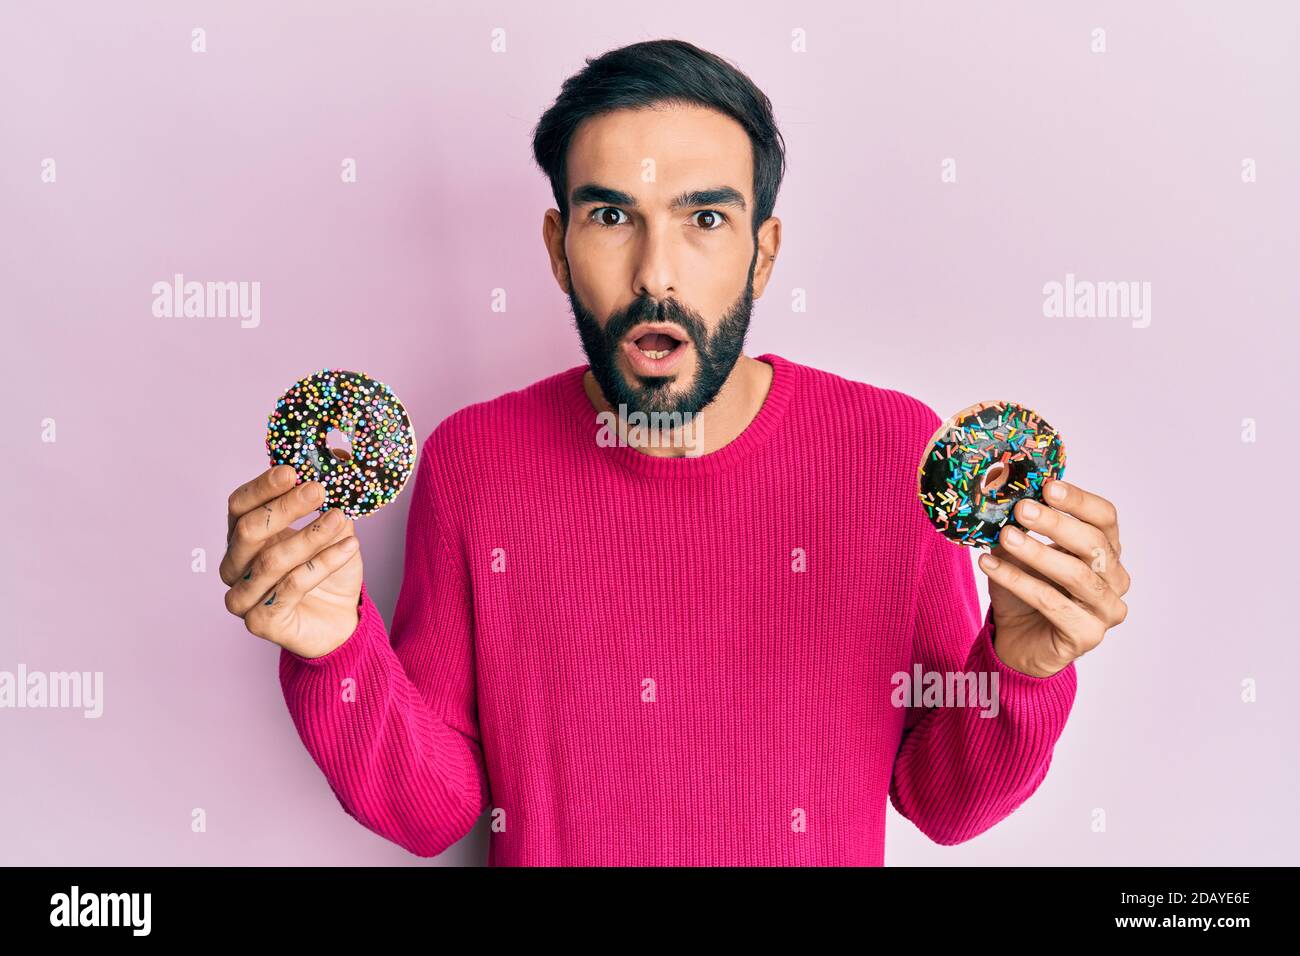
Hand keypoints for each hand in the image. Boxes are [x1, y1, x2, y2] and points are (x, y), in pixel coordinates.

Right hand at [220, 465, 363, 658]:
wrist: (341, 620)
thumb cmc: (328, 572)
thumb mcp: (331, 528)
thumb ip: (325, 500)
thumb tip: (336, 456)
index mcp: (242, 538)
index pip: (238, 505)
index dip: (262, 487)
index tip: (292, 471)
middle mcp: (234, 567)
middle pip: (248, 530)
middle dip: (286, 507)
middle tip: (319, 490)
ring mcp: (243, 597)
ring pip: (271, 559)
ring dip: (310, 535)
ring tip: (341, 518)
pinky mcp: (260, 622)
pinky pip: (291, 587)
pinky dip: (323, 563)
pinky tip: (350, 547)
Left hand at [977, 478, 1129, 677]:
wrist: (1017, 640)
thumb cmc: (1025, 590)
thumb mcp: (1022, 551)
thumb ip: (1023, 526)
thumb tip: (1004, 497)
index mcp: (1108, 551)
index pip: (1105, 518)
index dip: (1079, 501)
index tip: (1049, 486)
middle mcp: (1115, 579)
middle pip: (1093, 545)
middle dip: (1055, 524)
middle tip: (1021, 508)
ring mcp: (1106, 610)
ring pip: (1075, 575)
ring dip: (1036, 552)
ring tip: (1004, 536)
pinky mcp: (1088, 635)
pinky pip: (1051, 603)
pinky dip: (1018, 581)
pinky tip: (989, 565)